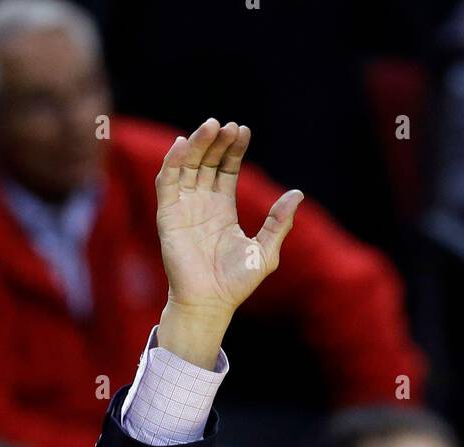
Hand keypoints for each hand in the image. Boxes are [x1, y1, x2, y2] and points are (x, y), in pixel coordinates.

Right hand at [155, 118, 302, 365]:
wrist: (210, 303)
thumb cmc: (236, 283)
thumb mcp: (265, 250)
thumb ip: (279, 222)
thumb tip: (297, 194)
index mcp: (223, 209)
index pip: (226, 169)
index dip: (233, 150)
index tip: (243, 131)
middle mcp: (202, 204)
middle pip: (207, 162)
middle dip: (216, 142)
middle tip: (228, 125)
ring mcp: (184, 208)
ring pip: (187, 166)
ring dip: (196, 144)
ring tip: (211, 126)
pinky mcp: (168, 216)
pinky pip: (167, 183)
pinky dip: (171, 162)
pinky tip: (181, 144)